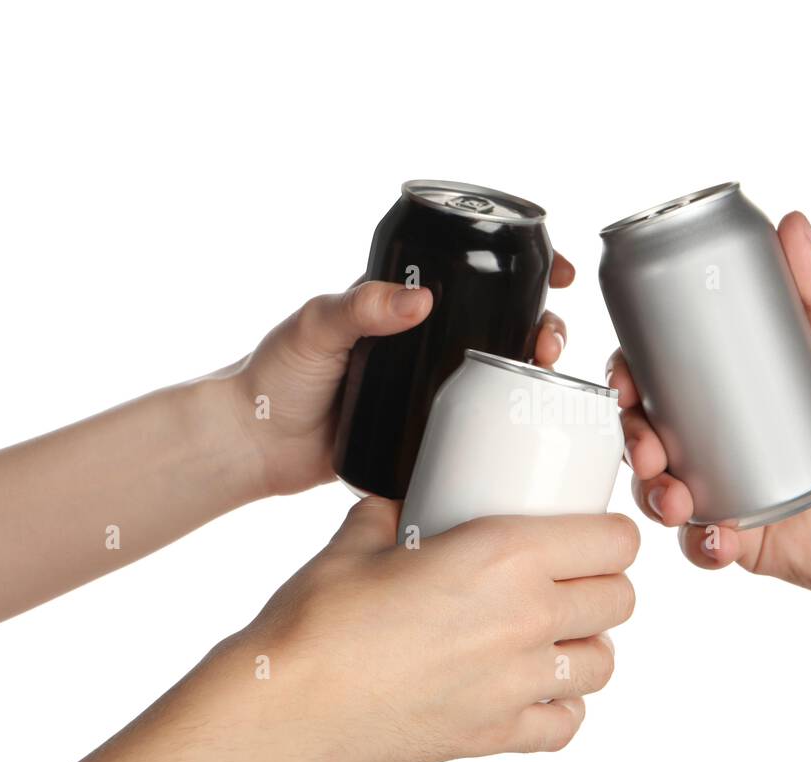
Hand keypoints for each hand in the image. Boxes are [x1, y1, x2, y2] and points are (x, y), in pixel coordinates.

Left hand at [223, 256, 575, 497]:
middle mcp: (421, 342)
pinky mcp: (424, 431)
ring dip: (531, 371)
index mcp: (399, 306)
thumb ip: (359, 306)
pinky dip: (506, 421)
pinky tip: (528, 424)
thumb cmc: (272, 378)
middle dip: (539, 325)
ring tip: (543, 375)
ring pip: (496, 373)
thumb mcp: (315, 327)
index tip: (555, 271)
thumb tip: (415, 299)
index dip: (520, 266)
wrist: (255, 446)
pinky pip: (475, 423)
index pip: (471, 272)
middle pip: (500, 324)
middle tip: (548, 341)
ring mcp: (426, 387)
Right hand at [233, 498, 639, 761]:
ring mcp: (517, 682)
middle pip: (620, 599)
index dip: (611, 534)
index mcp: (504, 555)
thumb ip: (398, 510)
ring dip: (586, 646)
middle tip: (570, 581)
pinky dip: (560, 708)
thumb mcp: (361, 537)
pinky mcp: (497, 733)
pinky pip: (566, 725)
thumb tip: (406, 500)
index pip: (615, 540)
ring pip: (603, 664)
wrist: (288, 703)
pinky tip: (533, 691)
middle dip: (602, 585)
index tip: (592, 534)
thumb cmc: (319, 619)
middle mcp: (526, 617)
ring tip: (555, 636)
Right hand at [608, 212, 810, 607]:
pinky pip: (698, 547)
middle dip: (632, 440)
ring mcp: (730, 491)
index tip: (626, 377)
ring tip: (679, 501)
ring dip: (654, 495)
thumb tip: (793, 224)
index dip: (632, 373)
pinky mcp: (742, 542)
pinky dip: (698, 546)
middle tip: (649, 449)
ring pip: (660, 491)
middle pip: (648, 431)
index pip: (665, 372)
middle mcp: (726, 438)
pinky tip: (718, 541)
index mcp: (740, 389)